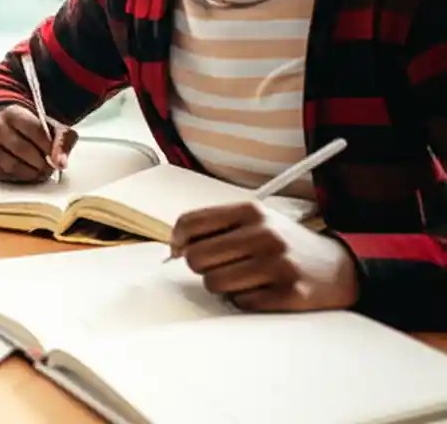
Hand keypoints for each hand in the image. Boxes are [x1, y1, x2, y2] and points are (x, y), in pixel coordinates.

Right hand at [0, 104, 77, 182]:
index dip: (49, 147)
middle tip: (49, 167)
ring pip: (13, 165)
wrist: (5, 131)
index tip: (56, 156)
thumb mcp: (51, 128)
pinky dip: (20, 177)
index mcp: (13, 113)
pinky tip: (26, 172)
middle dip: (41, 163)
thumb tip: (61, 163)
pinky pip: (5, 175)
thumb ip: (63, 142)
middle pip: (23, 150)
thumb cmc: (30, 130)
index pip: (36, 131)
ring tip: (40, 171)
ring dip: (31, 173)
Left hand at [171, 201, 359, 311]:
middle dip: (202, 267)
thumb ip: (216, 228)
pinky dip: (245, 300)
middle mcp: (264, 234)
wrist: (339, 268)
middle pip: (196, 258)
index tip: (179, 249)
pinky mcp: (289, 293)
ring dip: (223, 286)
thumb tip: (175, 247)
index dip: (177, 240)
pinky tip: (263, 290)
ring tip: (245, 278)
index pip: (190, 223)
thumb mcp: (255, 222)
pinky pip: (240, 303)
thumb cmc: (285, 245)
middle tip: (221, 266)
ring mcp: (278, 264)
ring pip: (214, 283)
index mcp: (251, 211)